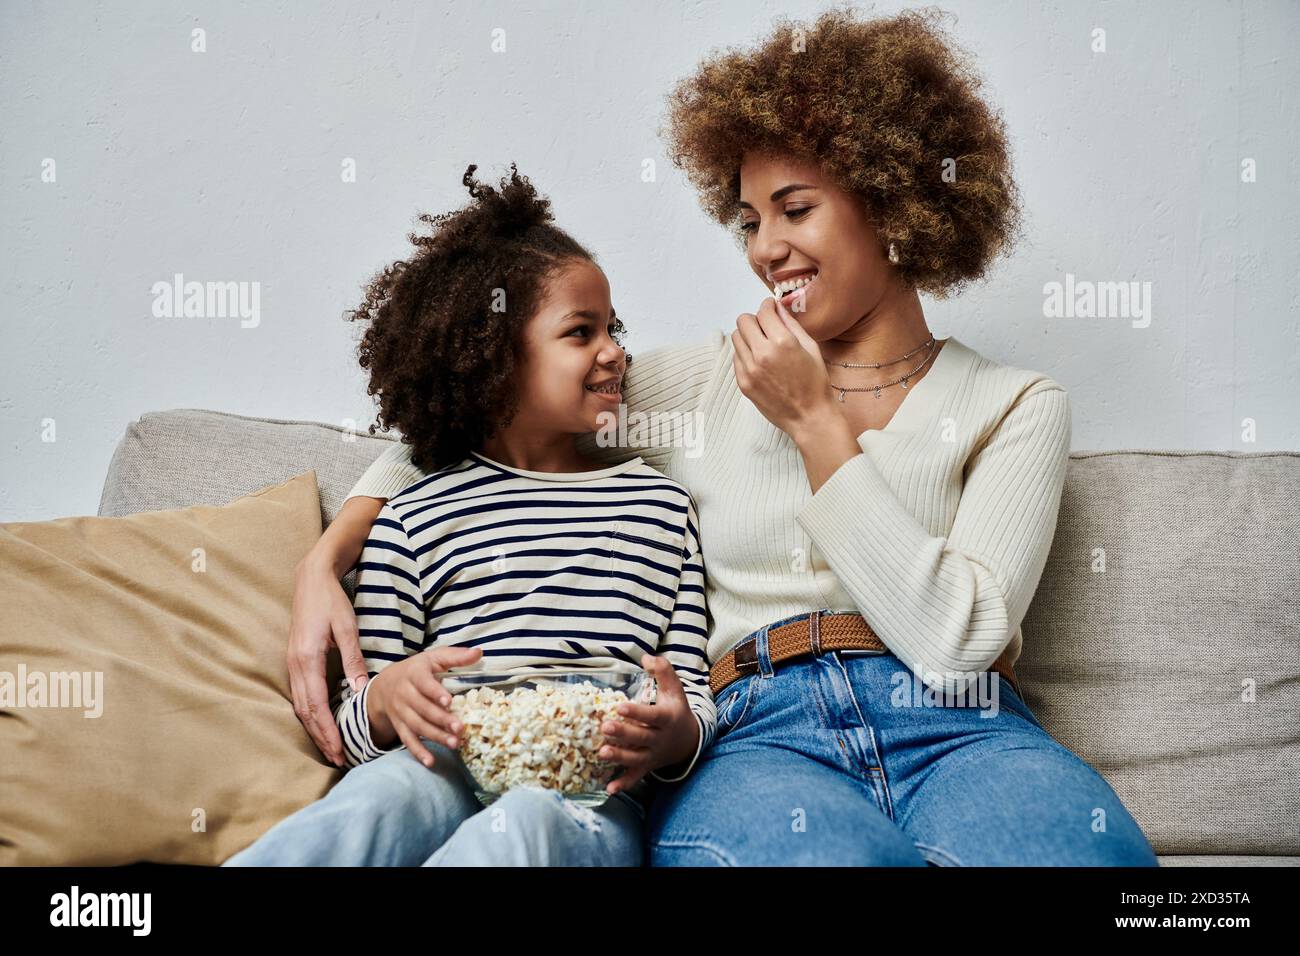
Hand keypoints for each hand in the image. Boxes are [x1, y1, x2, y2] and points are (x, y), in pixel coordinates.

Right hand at [287, 559, 372, 767]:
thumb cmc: (332, 601)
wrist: (311, 579)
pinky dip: (311, 714)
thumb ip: (353, 658)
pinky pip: (301, 695)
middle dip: (321, 738)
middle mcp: (296, 665)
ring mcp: (293, 664)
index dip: (327, 731)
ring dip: (315, 729)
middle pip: (306, 712)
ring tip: (331, 748)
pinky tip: (322, 723)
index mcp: (307, 659)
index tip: (339, 750)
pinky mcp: (295, 661)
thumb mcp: (347, 627)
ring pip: (301, 706)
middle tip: (338, 759)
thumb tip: (359, 689)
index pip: (317, 705)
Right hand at [366, 645, 483, 767]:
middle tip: (460, 728)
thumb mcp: (434, 657)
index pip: (424, 683)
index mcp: (414, 674)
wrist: (384, 685)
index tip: (449, 701)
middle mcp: (404, 694)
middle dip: (441, 719)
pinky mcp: (399, 726)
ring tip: (454, 744)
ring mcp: (401, 712)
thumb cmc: (417, 669)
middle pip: (422, 708)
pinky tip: (430, 761)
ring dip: (435, 736)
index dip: (435, 692)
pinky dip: (418, 752)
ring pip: (417, 726)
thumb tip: (479, 652)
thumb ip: (456, 656)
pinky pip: (407, 740)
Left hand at [600, 656, 699, 794]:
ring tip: (602, 753)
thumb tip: (646, 657)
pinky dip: (623, 784)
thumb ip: (663, 671)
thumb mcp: (674, 689)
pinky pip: (635, 777)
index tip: (620, 706)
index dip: (637, 712)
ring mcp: (652, 755)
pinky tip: (609, 789)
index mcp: (666, 718)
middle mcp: (659, 739)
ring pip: (636, 758)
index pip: (652, 716)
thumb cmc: (675, 710)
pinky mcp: (646, 767)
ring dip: (619, 757)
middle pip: (641, 737)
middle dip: (623, 733)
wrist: (689, 740)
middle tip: (605, 727)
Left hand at [732, 294, 835, 438]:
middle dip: (755, 319)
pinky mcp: (743, 383)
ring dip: (748, 336)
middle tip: (765, 326)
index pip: (763, 311)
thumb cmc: (815, 384)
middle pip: (743, 321)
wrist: (809, 417)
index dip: (768, 306)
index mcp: (783, 342)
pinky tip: (760, 361)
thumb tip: (778, 308)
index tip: (771, 308)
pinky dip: (745, 354)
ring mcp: (750, 370)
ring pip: (736, 338)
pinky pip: (736, 358)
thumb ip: (791, 324)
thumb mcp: (810, 348)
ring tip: (762, 345)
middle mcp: (762, 354)